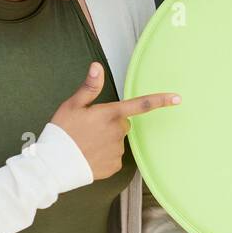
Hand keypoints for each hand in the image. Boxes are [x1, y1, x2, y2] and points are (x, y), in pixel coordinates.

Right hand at [50, 62, 179, 178]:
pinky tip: (89, 155)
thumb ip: (89, 87)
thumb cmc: (61, 132)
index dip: (160, 100)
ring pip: (117, 140)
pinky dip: (103, 156)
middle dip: (110, 124)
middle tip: (88, 128)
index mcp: (110, 114)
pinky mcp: (115, 166)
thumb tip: (97, 66)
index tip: (177, 98)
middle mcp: (118, 132)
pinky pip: (113, 157)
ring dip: (105, 140)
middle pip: (122, 123)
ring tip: (85, 143)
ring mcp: (117, 150)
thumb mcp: (72, 105)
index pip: (141, 104)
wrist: (53, 165)